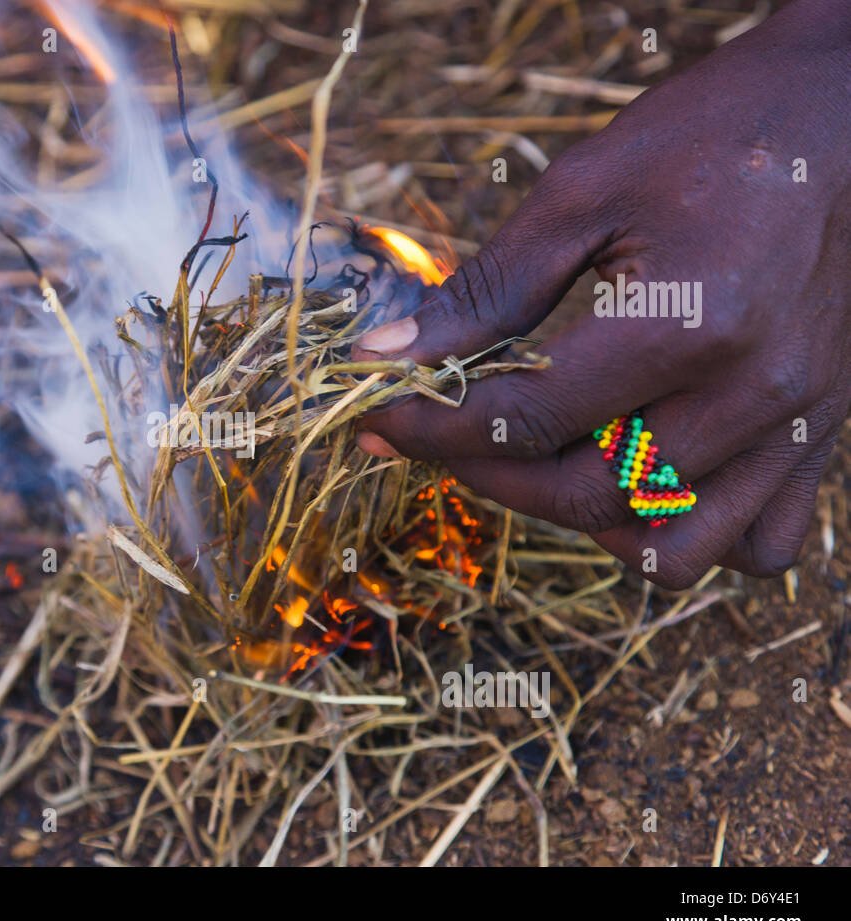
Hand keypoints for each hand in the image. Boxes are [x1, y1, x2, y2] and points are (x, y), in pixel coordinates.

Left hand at [354, 0, 850, 589]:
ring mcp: (798, 424)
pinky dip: (687, 535)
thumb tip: (387, 353)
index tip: (379, 418)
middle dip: (491, 477)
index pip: (526, 421)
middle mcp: (752, 393)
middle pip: (588, 496)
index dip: (435, 428)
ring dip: (583, 518)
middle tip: (444, 436)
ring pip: (671, 547)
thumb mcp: (582, 192)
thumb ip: (486, 289)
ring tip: (538, 460)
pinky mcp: (824, 432)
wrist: (846, 110)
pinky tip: (639, 482)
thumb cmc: (712, 135)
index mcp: (688, 324)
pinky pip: (757, 544)